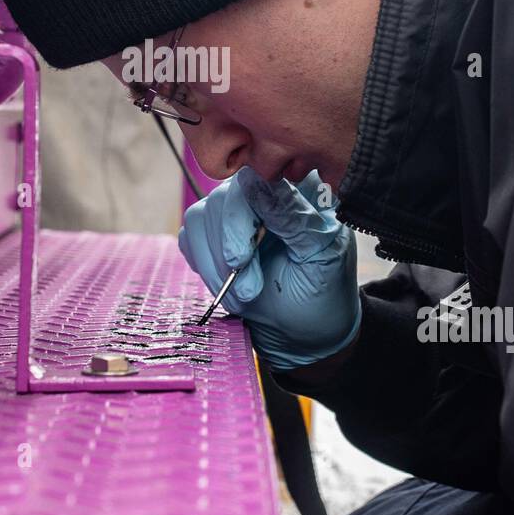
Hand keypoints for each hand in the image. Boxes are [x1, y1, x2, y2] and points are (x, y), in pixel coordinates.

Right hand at [178, 166, 360, 371]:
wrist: (304, 335)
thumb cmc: (322, 296)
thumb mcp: (321, 257)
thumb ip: (293, 217)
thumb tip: (256, 180)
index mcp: (300, 191)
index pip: (255, 179)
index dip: (239, 218)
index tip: (238, 260)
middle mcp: (265, 194)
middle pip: (222, 199)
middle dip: (227, 249)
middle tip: (249, 292)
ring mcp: (237, 213)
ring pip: (200, 217)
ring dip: (214, 265)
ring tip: (243, 297)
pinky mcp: (215, 234)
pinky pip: (191, 236)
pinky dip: (204, 266)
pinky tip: (228, 287)